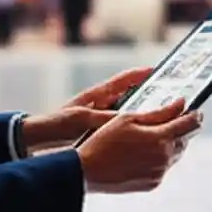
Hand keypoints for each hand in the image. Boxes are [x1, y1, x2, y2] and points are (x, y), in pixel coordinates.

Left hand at [20, 67, 153, 151]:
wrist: (39, 139)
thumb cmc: (59, 123)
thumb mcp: (86, 119)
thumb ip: (110, 117)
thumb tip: (135, 117)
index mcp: (100, 93)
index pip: (127, 78)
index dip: (144, 74)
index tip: (162, 72)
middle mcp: (103, 102)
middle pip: (133, 95)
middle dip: (151, 97)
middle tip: (172, 100)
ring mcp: (101, 116)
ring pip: (130, 113)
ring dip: (144, 116)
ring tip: (165, 121)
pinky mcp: (99, 130)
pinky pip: (122, 128)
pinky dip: (133, 131)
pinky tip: (144, 139)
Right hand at [74, 98, 200, 193]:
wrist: (86, 171)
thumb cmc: (103, 141)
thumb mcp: (128, 119)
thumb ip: (159, 113)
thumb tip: (180, 104)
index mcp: (160, 139)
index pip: (189, 124)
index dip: (194, 115)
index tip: (195, 110)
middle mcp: (164, 158)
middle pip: (184, 140)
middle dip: (182, 130)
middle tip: (174, 121)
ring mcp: (159, 173)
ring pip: (175, 155)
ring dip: (171, 144)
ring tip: (155, 136)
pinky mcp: (153, 183)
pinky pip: (164, 167)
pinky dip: (160, 158)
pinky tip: (144, 152)